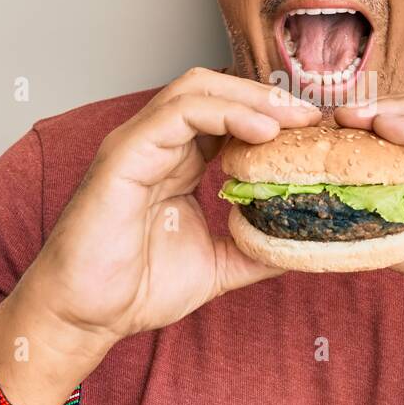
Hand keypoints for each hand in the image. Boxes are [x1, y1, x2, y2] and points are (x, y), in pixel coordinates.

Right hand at [25, 67, 321, 348]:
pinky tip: (260, 130)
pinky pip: (176, 115)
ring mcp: (138, 144)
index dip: (275, 114)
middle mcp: (158, 143)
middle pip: (217, 88)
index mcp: (179, 161)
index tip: (318, 131)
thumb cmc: (135, 288)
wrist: (85, 316)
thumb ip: (257, 249)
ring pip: (197, 89)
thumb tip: (303, 246)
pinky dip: (223, 113)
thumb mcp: (219, 266)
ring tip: (293, 118)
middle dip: (269, 96)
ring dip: (251, 97)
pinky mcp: (123, 156)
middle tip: (314, 117)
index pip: (230, 113)